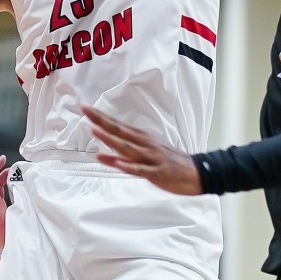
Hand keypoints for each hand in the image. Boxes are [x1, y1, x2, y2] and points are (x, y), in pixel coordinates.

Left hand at [84, 106, 202, 195]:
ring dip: (111, 139)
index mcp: (141, 138)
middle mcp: (144, 143)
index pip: (117, 124)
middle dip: (100, 120)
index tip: (84, 107)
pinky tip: (119, 162)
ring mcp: (151, 157)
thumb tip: (102, 151)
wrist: (197, 172)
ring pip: (127, 147)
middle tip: (84, 109)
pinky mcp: (157, 171)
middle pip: (118, 131)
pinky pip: (141, 169)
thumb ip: (122, 152)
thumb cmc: (168, 162)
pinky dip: (129, 166)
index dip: (100, 116)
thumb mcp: (145, 153)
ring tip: (95, 131)